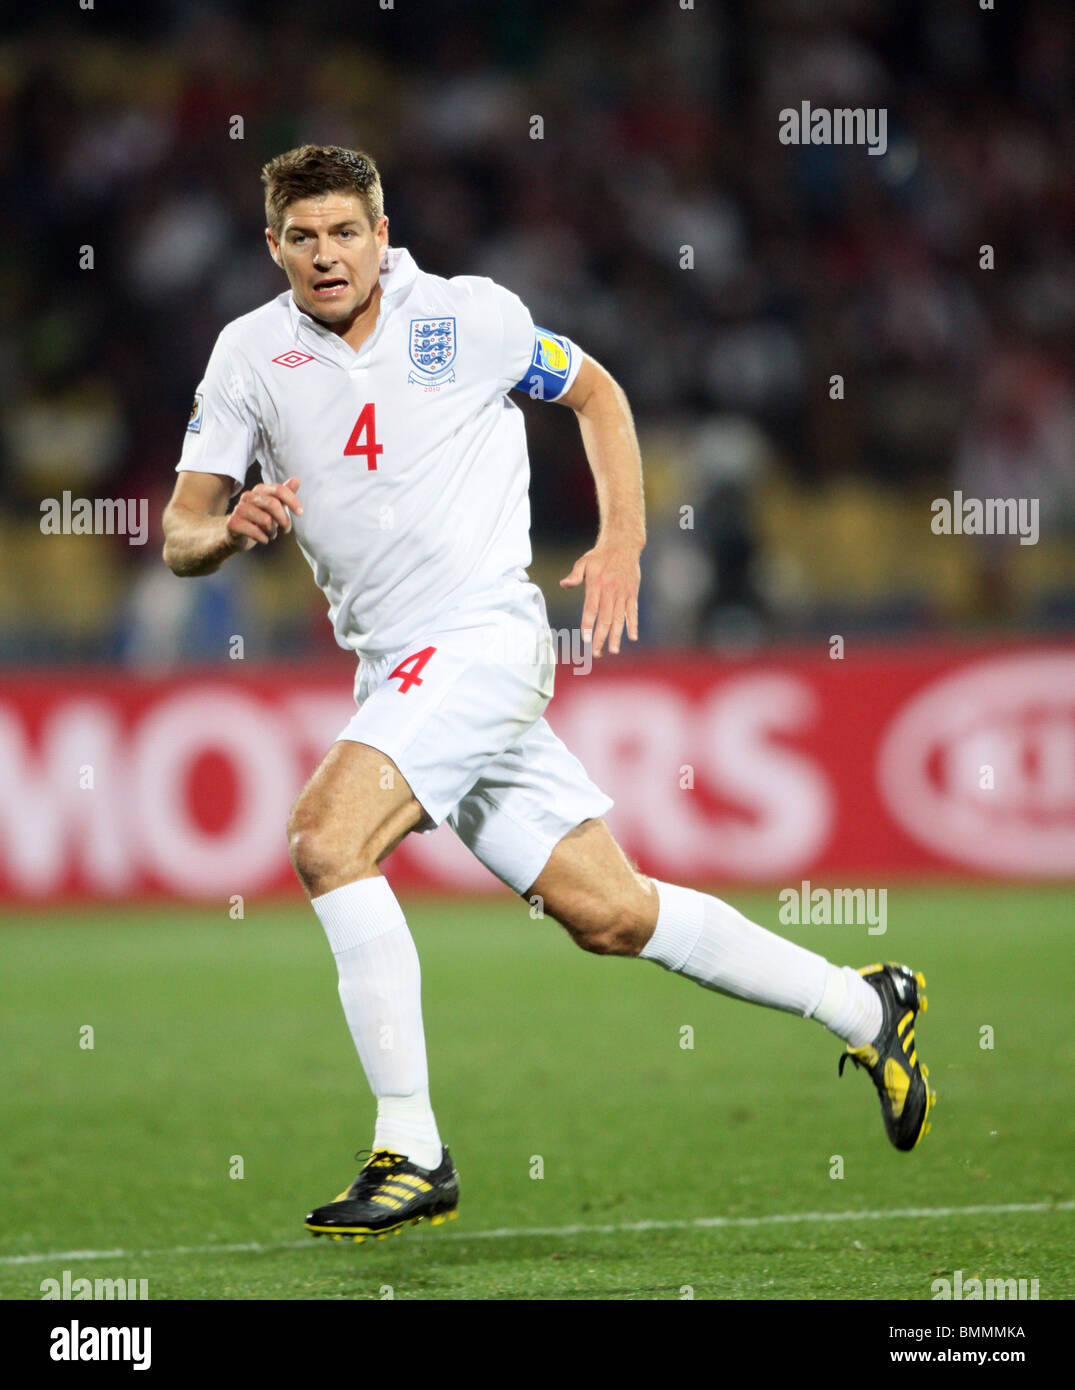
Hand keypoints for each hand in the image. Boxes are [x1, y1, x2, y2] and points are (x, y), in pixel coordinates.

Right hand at [225, 476, 302, 550]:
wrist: (235, 534)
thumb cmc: (258, 519)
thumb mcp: (274, 506)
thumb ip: (285, 494)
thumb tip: (297, 479)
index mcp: (260, 490)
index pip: (279, 489)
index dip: (292, 501)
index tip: (300, 513)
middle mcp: (248, 496)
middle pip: (273, 504)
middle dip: (284, 520)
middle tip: (286, 529)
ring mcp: (239, 509)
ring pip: (265, 520)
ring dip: (273, 531)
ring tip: (271, 533)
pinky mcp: (233, 523)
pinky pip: (255, 532)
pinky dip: (264, 538)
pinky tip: (263, 539)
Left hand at [560, 542, 640, 656]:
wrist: (624, 545)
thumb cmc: (600, 555)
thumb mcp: (584, 562)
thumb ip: (575, 575)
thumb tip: (564, 584)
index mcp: (596, 585)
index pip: (591, 609)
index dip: (588, 625)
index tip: (586, 639)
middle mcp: (610, 591)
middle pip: (605, 618)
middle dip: (601, 637)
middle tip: (597, 653)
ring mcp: (623, 593)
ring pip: (619, 618)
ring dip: (616, 635)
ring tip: (613, 650)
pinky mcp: (632, 594)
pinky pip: (633, 612)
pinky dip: (633, 624)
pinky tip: (632, 637)